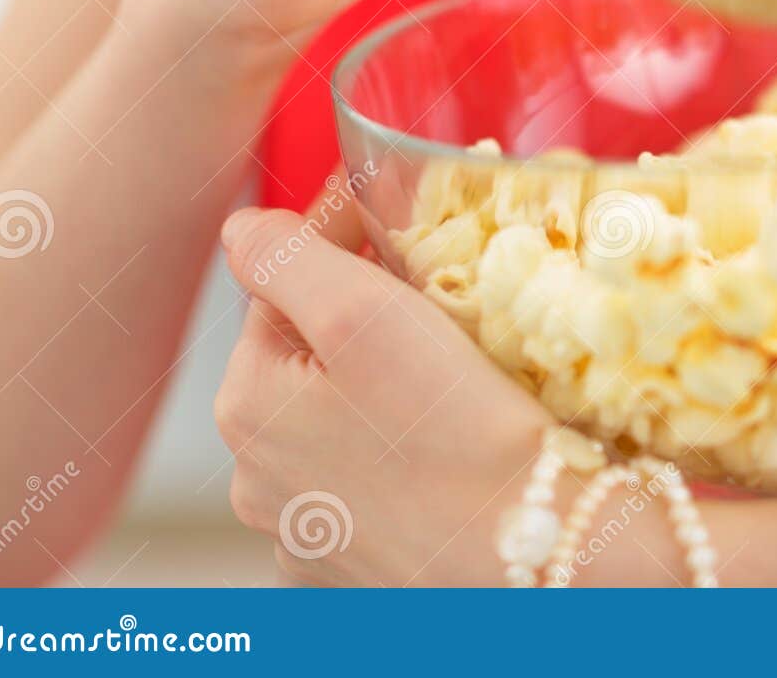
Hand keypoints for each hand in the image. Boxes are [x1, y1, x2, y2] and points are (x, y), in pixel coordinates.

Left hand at [216, 206, 551, 585]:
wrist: (534, 551)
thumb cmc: (455, 428)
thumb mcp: (360, 310)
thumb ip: (284, 256)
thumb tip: (242, 228)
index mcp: (246, 406)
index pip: (278, 288)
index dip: (335, 239)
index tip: (390, 209)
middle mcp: (257, 479)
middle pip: (307, 357)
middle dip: (359, 316)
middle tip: (432, 288)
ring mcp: (308, 533)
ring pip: (338, 421)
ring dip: (379, 386)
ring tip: (448, 369)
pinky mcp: (359, 566)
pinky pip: (369, 482)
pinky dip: (398, 451)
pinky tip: (445, 440)